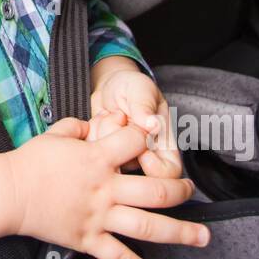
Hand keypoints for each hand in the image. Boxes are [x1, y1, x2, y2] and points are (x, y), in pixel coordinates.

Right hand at [5, 117, 208, 258]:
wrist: (9, 192)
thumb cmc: (30, 161)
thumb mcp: (56, 133)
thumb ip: (80, 126)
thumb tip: (93, 124)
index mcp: (97, 157)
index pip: (136, 142)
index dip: (147, 136)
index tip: (153, 138)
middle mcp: (105, 188)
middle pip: (156, 191)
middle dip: (181, 190)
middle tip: (192, 191)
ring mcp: (99, 216)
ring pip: (148, 226)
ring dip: (180, 232)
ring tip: (202, 236)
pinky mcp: (88, 239)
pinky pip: (120, 258)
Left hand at [91, 57, 182, 178]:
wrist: (109, 86)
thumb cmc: (132, 87)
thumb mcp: (141, 89)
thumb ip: (145, 105)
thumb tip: (153, 124)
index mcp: (163, 143)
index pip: (167, 173)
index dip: (154, 165)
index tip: (140, 142)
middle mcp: (143, 155)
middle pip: (132, 170)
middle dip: (120, 141)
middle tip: (120, 118)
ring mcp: (121, 157)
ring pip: (109, 161)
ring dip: (105, 131)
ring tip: (110, 114)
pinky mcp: (101, 155)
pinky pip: (91, 153)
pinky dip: (92, 131)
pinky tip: (99, 119)